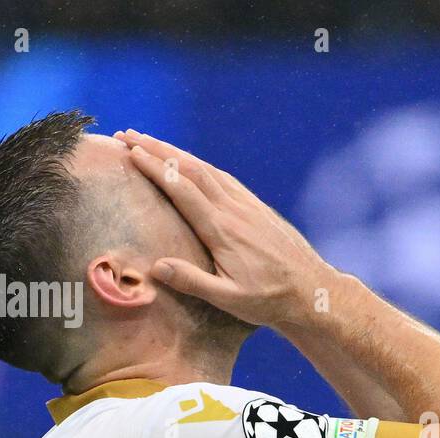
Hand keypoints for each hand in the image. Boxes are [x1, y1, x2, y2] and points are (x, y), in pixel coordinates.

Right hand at [115, 129, 336, 327]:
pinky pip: (225, 178)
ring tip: (150, 142)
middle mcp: (235, 210)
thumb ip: (193, 282)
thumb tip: (156, 266)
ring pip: (208, 170)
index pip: (182, 190)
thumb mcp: (230, 299)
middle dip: (158, 150)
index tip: (130, 152)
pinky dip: (201, 165)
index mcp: (222, 230)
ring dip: (177, 153)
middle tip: (127, 135)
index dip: (155, 168)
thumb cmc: (269, 300)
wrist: (312, 291)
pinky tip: (192, 163)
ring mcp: (248, 206)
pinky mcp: (258, 208)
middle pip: (192, 170)